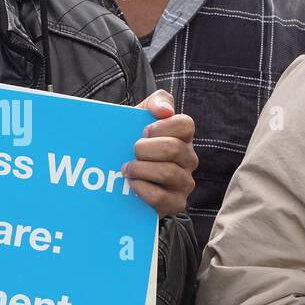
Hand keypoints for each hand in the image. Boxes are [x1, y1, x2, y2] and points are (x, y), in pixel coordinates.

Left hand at [126, 89, 197, 216]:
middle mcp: (188, 159)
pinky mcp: (176, 203)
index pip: (185, 124)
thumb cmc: (133, 144)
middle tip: (132, 152)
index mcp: (182, 137)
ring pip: (168, 173)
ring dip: (141, 169)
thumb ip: (156, 102)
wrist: (117, 177)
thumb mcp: (140, 117)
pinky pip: (162, 197)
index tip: (144, 130)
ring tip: (127, 169)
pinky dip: (142, 189)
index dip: (162, 126)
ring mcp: (185, 182)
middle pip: (174, 149)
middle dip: (145, 149)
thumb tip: (164, 110)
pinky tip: (132, 184)